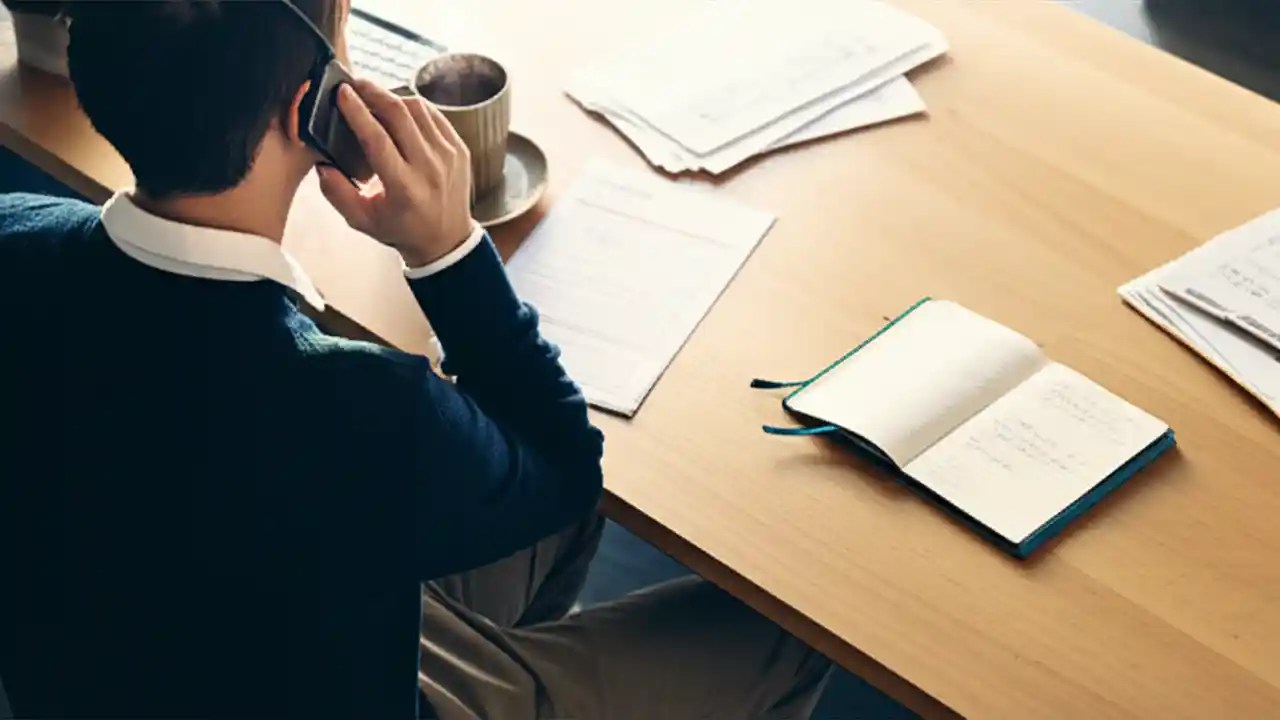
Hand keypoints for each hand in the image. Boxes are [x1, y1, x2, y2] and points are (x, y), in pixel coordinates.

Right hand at [317, 79, 474, 267]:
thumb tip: (321, 164)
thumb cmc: (401, 229)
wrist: (446, 240)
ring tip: (374, 96)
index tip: (342, 93)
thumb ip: (336, 193)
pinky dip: (414, 107)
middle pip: (400, 115)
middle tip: (355, 83)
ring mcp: (448, 156)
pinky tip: (399, 109)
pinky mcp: (459, 149)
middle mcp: (430, 168)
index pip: (378, 139)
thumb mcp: (362, 220)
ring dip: (393, 97)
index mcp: (403, 187)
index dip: (358, 112)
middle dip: (374, 92)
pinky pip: (434, 115)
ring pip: (418, 110)